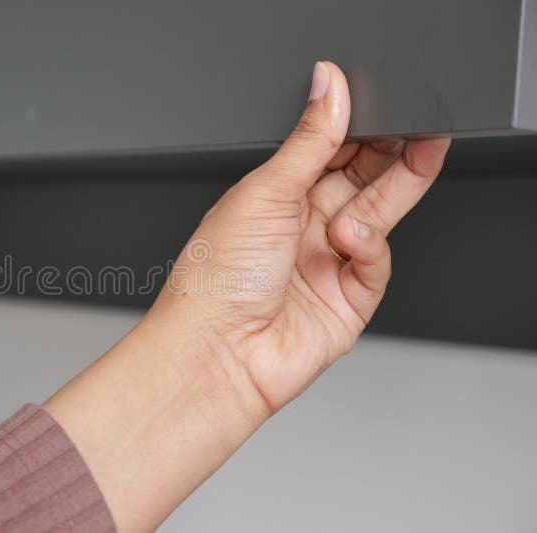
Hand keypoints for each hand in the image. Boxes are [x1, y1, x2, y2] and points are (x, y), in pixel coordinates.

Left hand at [149, 61, 449, 416]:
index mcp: (272, 198)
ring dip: (399, 185)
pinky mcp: (346, 301)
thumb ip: (308, 141)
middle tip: (419, 123)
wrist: (217, 354)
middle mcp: (299, 230)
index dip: (356, 129)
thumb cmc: (216, 280)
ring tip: (423, 151)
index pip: (325, 154)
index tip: (385, 103)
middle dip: (390, 151)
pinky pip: (376, 263)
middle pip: (358, 181)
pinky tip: (349, 239)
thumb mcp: (264, 192)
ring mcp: (324, 265)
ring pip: (376, 216)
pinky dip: (369, 247)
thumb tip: (329, 86)